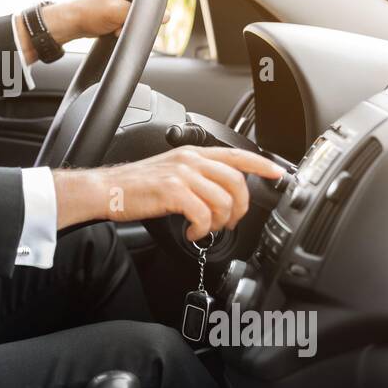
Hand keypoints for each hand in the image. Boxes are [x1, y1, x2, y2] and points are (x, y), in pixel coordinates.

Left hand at [13, 0, 166, 63]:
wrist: (74, 23)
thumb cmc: (90, 12)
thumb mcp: (118, 12)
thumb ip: (141, 13)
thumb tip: (166, 16)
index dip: (148, 5)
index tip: (135, 15)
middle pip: (148, 1)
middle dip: (137, 16)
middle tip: (122, 21)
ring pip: (141, 12)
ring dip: (131, 22)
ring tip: (117, 25)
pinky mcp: (124, 5)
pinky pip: (134, 17)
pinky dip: (127, 24)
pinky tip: (116, 28)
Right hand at [54, 146, 283, 239]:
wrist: (108, 190)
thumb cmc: (136, 186)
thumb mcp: (172, 171)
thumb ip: (198, 176)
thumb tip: (222, 194)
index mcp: (193, 153)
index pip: (237, 155)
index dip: (262, 166)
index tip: (279, 175)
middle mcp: (190, 160)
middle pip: (236, 183)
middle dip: (240, 208)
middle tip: (228, 222)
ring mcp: (182, 174)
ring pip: (223, 200)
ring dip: (219, 222)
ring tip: (205, 229)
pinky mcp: (172, 192)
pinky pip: (203, 215)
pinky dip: (201, 230)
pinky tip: (191, 233)